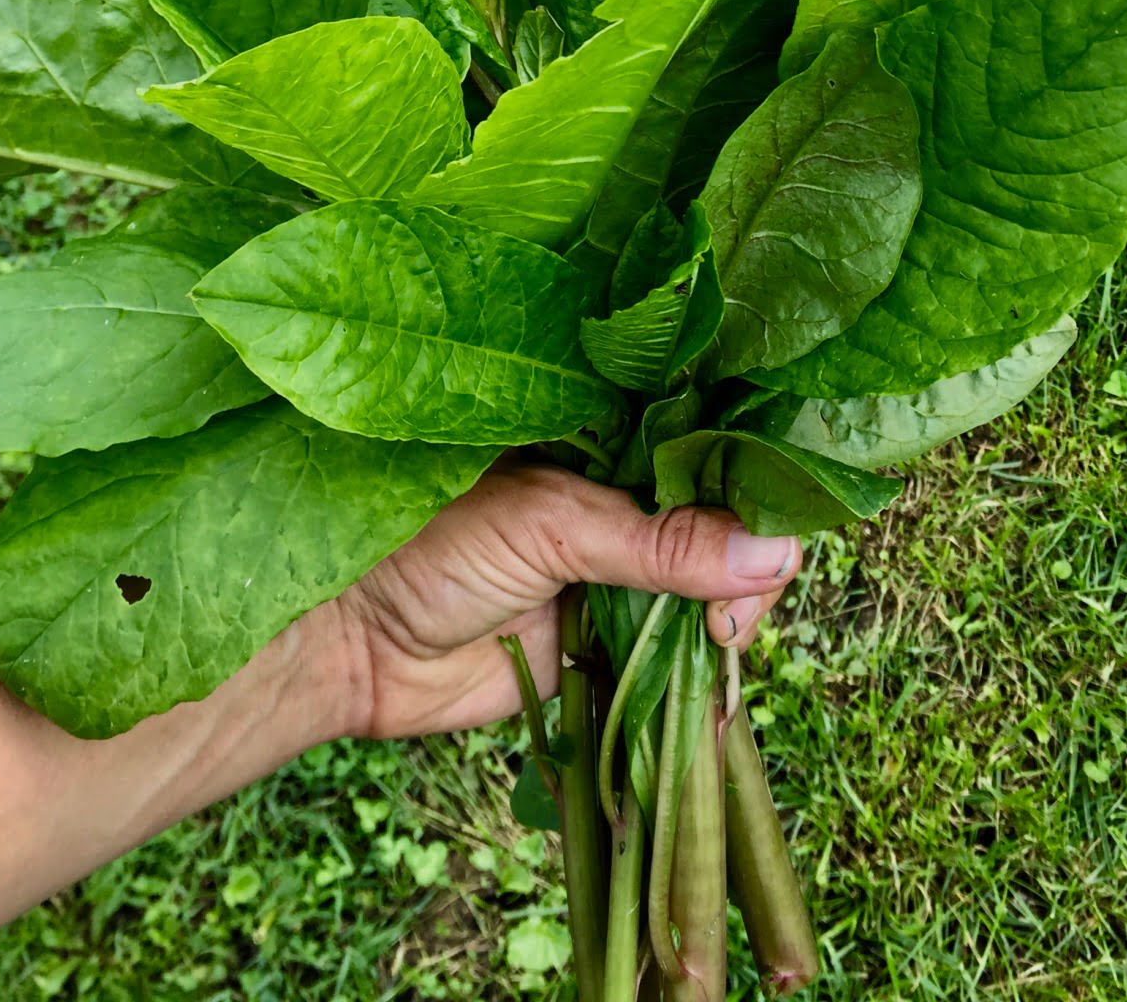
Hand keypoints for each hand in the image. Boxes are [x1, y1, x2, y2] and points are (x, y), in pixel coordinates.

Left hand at [313, 463, 802, 739]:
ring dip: (721, 626)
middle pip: (721, 531)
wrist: (348, 639)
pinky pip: (667, 656)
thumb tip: (778, 552)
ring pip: (703, 596)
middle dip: (744, 573)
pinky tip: (711, 684)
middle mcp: (618, 502)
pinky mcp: (598, 642)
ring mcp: (610, 574)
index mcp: (606, 441)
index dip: (753, 495)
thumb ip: (660, 540)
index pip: (709, 455)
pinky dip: (692, 674)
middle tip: (726, 621)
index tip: (772, 544)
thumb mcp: (554, 526)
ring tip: (714, 649)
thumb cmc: (430, 544)